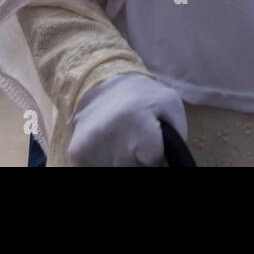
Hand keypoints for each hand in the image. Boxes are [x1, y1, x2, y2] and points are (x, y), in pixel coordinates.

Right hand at [69, 73, 187, 166]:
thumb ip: (177, 136)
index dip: (155, 154)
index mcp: (136, 119)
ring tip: (122, 143)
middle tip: (136, 142)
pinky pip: (96, 168)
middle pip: (133, 166)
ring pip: (115, 170)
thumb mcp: (170, 105)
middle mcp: (109, 132)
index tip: (151, 142)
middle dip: (138, 160)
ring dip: (122, 162)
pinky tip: (109, 148)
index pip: (154, 159)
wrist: (102, 84)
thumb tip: (167, 162)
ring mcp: (89, 144)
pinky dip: (105, 163)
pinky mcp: (76, 153)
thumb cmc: (143, 97)